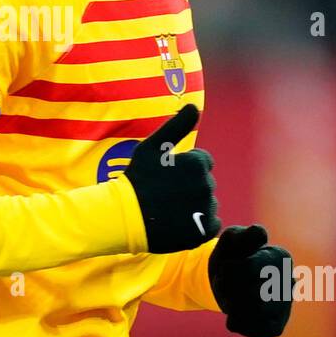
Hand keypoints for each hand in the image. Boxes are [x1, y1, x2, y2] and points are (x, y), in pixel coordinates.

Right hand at [122, 103, 220, 252]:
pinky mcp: (203, 231)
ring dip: (193, 206)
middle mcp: (207, 185)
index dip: (183, 168)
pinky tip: (179, 222)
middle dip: (189, 186)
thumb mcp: (152, 147)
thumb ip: (177, 125)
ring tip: (169, 208)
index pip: (203, 163)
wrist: (124, 216)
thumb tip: (194, 105)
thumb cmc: (137, 178)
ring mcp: (206, 209)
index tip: (166, 176)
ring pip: (207, 204)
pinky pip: (211, 225)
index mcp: (198, 163)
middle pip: (204, 183)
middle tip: (164, 193)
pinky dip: (199, 225)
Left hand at [207, 224, 292, 336]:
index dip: (228, 270)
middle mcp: (289, 282)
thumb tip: (262, 234)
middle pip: (250, 294)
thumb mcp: (232, 239)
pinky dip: (235, 321)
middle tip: (224, 283)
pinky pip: (251, 329)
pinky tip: (236, 311)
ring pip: (251, 314)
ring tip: (230, 296)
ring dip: (230, 305)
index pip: (249, 270)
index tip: (227, 266)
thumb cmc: (232, 256)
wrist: (225, 280)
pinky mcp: (275, 327)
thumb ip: (244, 235)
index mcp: (280, 257)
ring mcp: (284, 306)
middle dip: (227, 289)